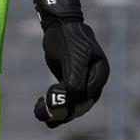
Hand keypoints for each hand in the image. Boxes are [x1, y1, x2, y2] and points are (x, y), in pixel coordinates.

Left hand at [29, 0, 109, 126]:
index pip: (87, 97)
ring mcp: (85, 82)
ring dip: (56, 111)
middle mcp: (95, 81)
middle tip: (43, 115)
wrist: (60, 24)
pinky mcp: (73, 82)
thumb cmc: (68, 37)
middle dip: (62, 111)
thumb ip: (75, 76)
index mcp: (100, 74)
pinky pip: (66, 98)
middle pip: (81, 104)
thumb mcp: (72, 56)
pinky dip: (54, 104)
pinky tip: (40, 105)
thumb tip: (74, 95)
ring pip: (72, 104)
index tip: (51, 98)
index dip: (70, 103)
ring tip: (39, 112)